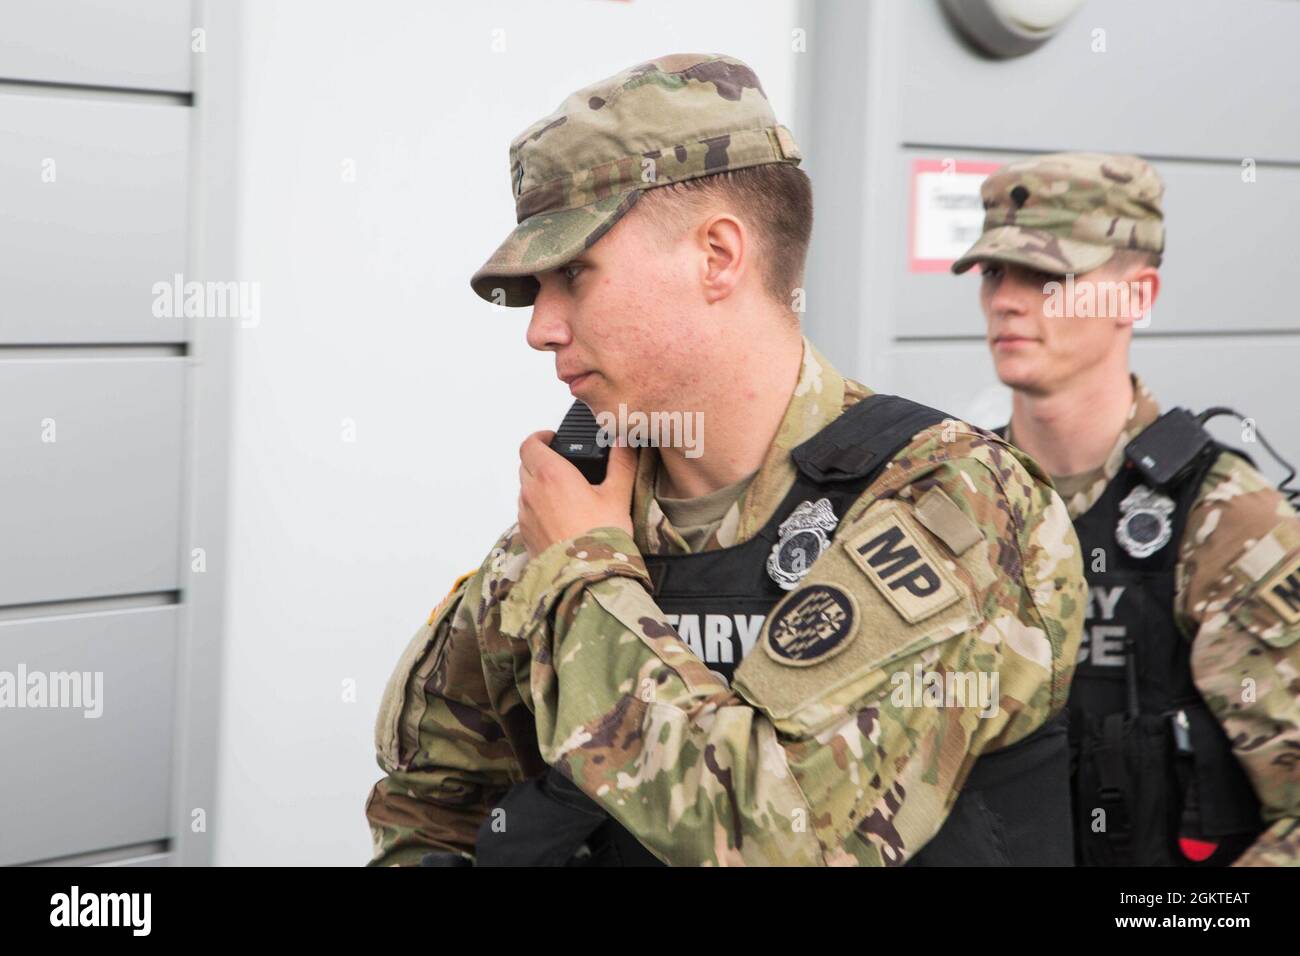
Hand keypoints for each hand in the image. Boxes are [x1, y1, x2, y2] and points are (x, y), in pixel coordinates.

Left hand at [518, 431, 636, 558]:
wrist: (586, 577)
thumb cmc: (600, 536)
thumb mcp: (618, 495)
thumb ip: (621, 463)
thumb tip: (624, 440)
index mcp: (551, 475)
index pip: (530, 444)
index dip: (540, 437)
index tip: (552, 438)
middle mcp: (532, 492)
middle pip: (526, 465)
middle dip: (541, 460)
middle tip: (563, 464)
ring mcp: (526, 515)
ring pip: (525, 490)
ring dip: (539, 485)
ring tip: (565, 494)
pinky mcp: (526, 535)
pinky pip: (527, 513)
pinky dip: (539, 508)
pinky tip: (561, 518)